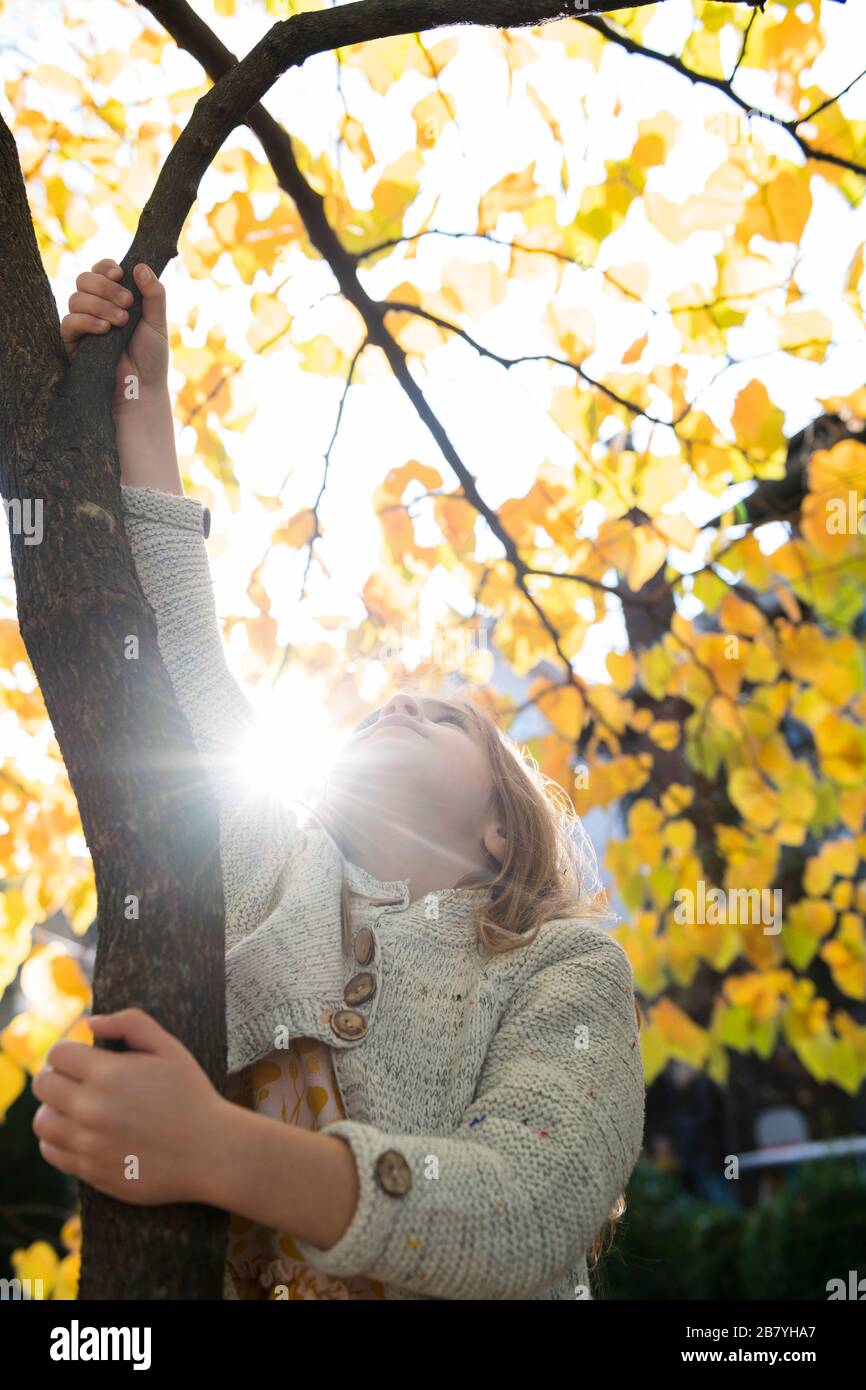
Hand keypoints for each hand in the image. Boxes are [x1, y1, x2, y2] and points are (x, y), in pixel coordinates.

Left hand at [31, 1007, 224, 1206]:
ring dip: (54, 1109)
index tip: (84, 1057)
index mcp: (108, 1074)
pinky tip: (80, 1132)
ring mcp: (88, 1143)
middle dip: (58, 1076)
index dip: (70, 1050)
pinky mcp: (90, 1171)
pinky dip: (58, 1139)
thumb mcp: (170, 1048)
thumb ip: (131, 1023)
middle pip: (43, 1084)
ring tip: (77, 1107)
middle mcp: (91, 1109)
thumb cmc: (191, 1095)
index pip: (58, 1054)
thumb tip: (91, 1022)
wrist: (209, 1151)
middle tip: (79, 1080)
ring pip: (41, 1121)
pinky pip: (51, 1152)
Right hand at [60, 258, 168, 417]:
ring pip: (76, 298)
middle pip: (84, 279)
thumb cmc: (151, 357)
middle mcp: (96, 308)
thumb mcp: (157, 321)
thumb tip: (141, 265)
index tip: (121, 274)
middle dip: (105, 287)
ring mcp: (82, 324)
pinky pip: (69, 322)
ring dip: (100, 305)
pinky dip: (86, 321)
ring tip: (121, 322)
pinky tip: (104, 330)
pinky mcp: (72, 343)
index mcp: (114, 298)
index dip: (106, 268)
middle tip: (127, 303)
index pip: (100, 271)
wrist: (142, 388)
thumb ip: (154, 293)